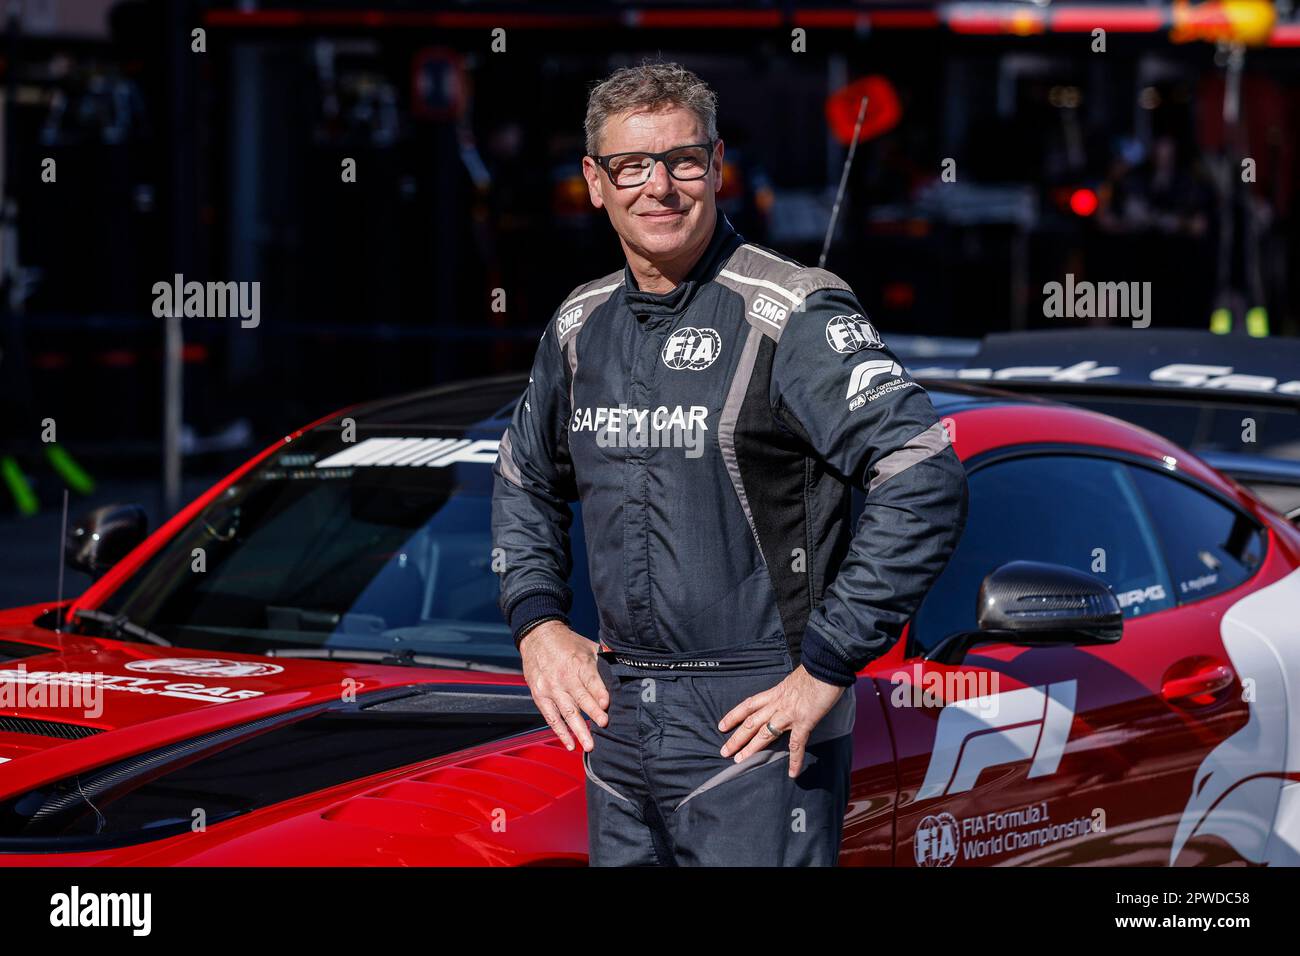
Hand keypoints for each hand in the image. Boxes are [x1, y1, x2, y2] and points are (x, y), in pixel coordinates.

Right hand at [518, 620, 608, 752]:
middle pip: (579, 697)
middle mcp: (563, 676)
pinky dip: (560, 732)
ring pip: (566, 712)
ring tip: (589, 745)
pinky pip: (551, 717)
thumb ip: (604, 659)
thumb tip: (625, 668)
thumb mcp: (587, 645)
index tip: (607, 704)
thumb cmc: (567, 643)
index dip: (598, 692)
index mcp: (578, 662)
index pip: (590, 679)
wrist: (537, 637)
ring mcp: (551, 688)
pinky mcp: (540, 696)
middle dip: (592, 712)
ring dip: (578, 729)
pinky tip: (570, 744)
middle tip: (604, 725)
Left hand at [717, 665, 845, 776]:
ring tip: (740, 762)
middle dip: (736, 738)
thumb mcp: (795, 678)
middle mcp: (777, 704)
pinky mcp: (804, 721)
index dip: (734, 716)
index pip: (749, 705)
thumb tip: (792, 693)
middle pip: (751, 722)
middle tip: (724, 751)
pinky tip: (792, 773)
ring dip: (751, 749)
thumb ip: (790, 689)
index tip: (722, 725)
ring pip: (764, 733)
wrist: (825, 665)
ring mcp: (789, 713)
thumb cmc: (814, 669)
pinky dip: (795, 760)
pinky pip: (796, 744)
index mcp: (775, 693)